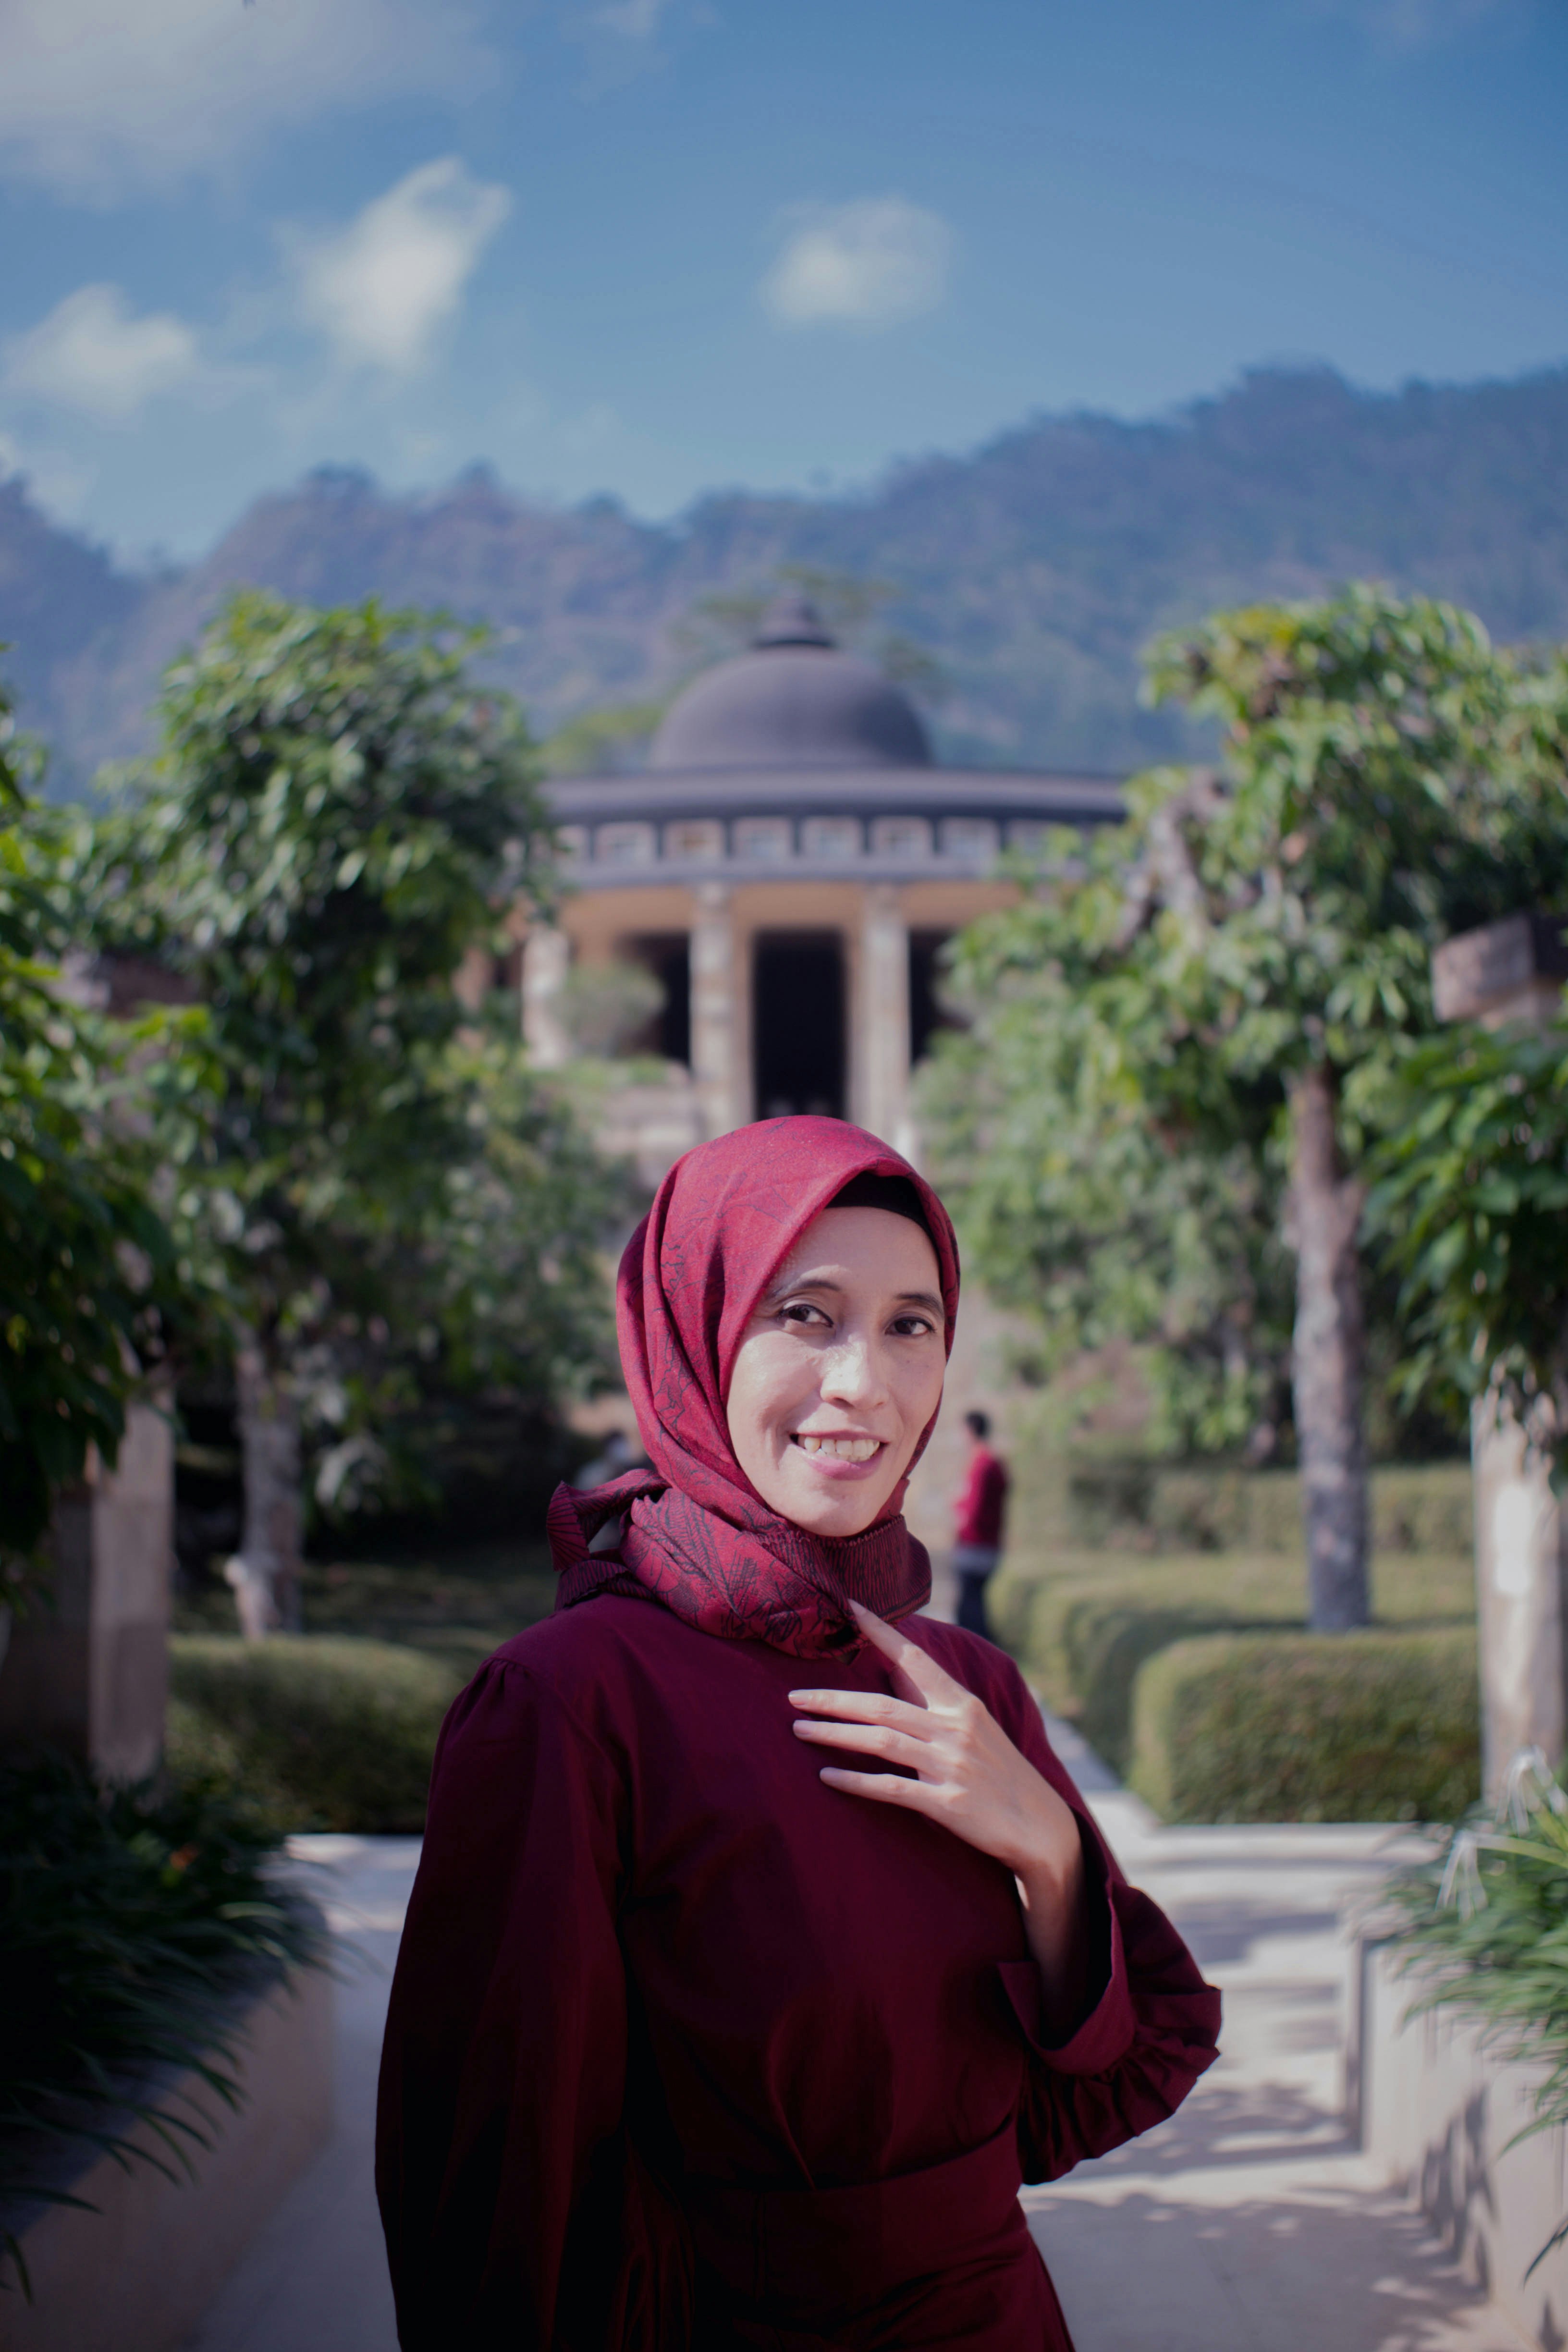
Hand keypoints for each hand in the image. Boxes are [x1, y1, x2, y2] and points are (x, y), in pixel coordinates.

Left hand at [789, 1602, 1090, 2017]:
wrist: (1041, 1827)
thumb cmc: (1001, 1773)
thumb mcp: (976, 1728)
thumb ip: (934, 1702)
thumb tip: (893, 1673)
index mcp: (963, 1705)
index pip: (915, 1660)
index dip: (882, 1631)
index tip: (849, 1606)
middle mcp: (956, 1729)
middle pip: (882, 1704)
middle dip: (833, 1699)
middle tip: (793, 1697)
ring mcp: (951, 1766)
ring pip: (880, 1741)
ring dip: (835, 1734)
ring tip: (799, 1730)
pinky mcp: (947, 1804)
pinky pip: (891, 1788)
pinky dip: (856, 1782)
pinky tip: (827, 1778)